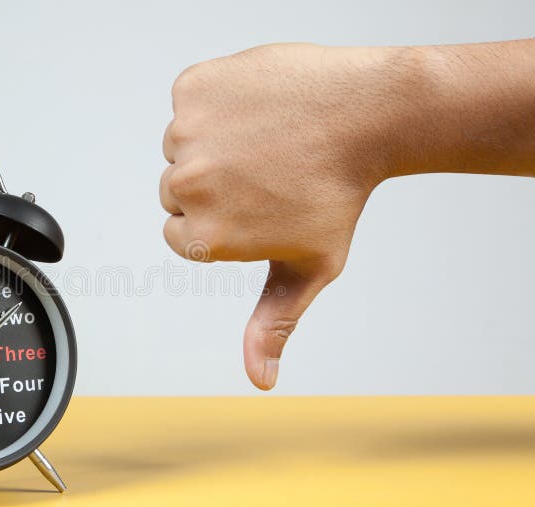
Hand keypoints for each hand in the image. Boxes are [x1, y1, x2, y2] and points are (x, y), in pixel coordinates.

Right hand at [161, 44, 398, 389]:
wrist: (368, 115)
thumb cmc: (341, 196)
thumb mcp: (308, 269)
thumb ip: (274, 325)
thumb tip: (261, 381)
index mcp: (202, 236)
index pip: (182, 234)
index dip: (222, 222)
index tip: (259, 206)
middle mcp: (185, 186)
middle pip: (176, 191)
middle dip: (214, 184)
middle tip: (267, 172)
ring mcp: (187, 132)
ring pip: (182, 145)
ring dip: (215, 141)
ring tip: (266, 139)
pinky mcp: (192, 87)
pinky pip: (189, 100)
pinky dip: (216, 99)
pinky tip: (258, 107)